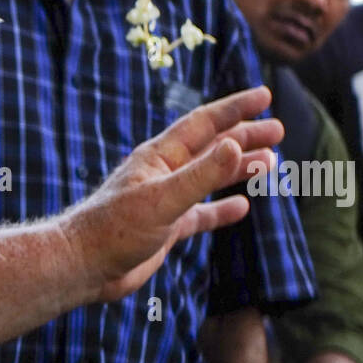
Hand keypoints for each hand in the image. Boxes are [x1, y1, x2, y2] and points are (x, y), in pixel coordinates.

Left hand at [63, 86, 280, 302]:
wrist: (84, 267)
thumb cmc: (115, 229)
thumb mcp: (163, 199)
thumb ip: (201, 174)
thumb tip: (236, 144)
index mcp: (160, 156)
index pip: (205, 123)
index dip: (235, 108)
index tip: (265, 95)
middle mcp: (164, 172)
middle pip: (212, 146)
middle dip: (245, 135)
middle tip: (279, 129)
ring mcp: (166, 199)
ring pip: (210, 177)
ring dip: (238, 168)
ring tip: (270, 162)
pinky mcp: (166, 227)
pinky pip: (201, 213)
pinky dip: (222, 209)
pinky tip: (242, 207)